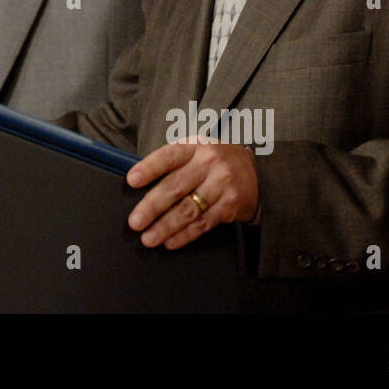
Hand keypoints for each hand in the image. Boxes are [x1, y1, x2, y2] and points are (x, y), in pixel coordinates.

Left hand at [125, 140, 257, 249]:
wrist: (257, 171)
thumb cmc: (214, 161)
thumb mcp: (196, 150)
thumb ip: (172, 163)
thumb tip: (137, 182)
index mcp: (194, 146)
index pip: (168, 156)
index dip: (149, 168)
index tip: (131, 180)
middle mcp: (209, 164)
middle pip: (175, 187)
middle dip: (152, 207)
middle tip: (135, 222)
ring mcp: (221, 185)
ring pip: (188, 209)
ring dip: (166, 226)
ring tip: (148, 238)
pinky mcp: (230, 205)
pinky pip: (203, 223)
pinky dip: (185, 235)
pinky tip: (170, 241)